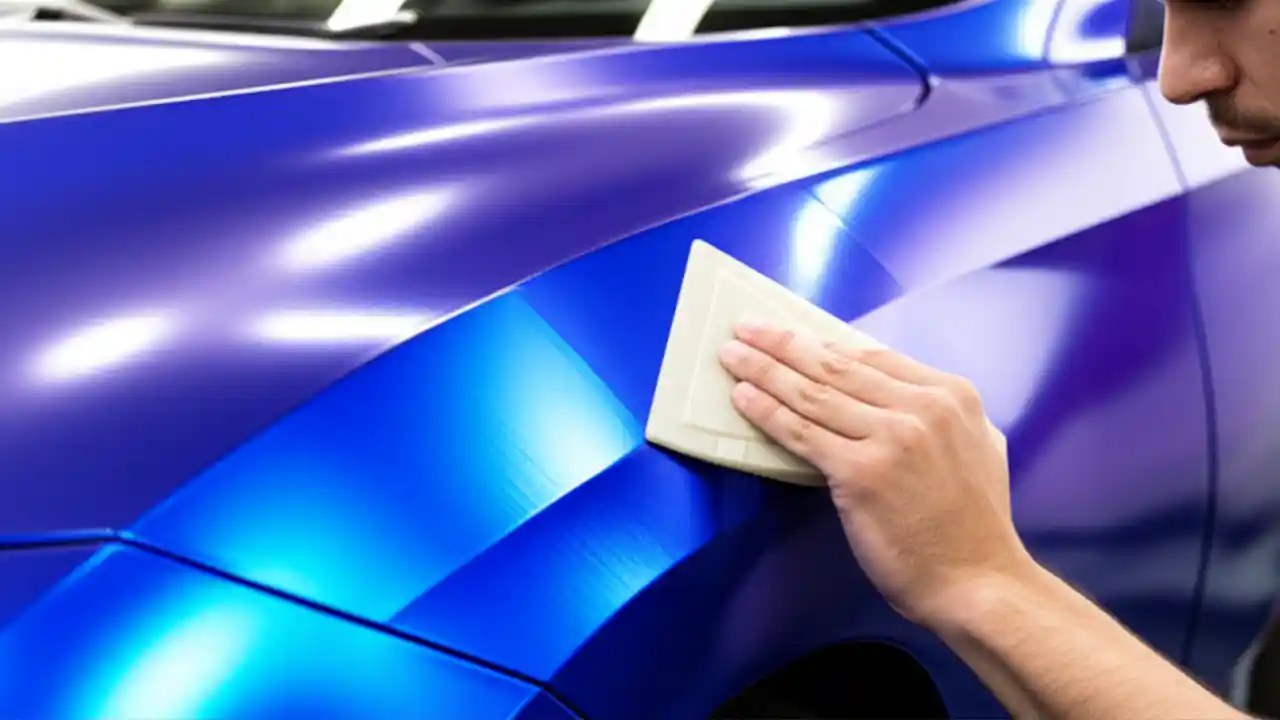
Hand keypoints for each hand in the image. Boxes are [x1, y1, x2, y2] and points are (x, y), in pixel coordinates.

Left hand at [719, 320, 1033, 626]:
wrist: (977, 582)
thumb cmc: (973, 525)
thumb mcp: (978, 446)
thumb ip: (938, 415)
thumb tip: (889, 395)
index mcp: (951, 394)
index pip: (872, 356)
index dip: (824, 342)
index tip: (791, 333)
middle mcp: (923, 406)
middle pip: (836, 365)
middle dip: (783, 343)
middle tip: (745, 327)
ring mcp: (891, 437)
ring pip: (813, 393)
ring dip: (765, 370)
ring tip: (733, 355)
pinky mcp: (861, 472)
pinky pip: (802, 433)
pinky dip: (768, 412)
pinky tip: (743, 398)